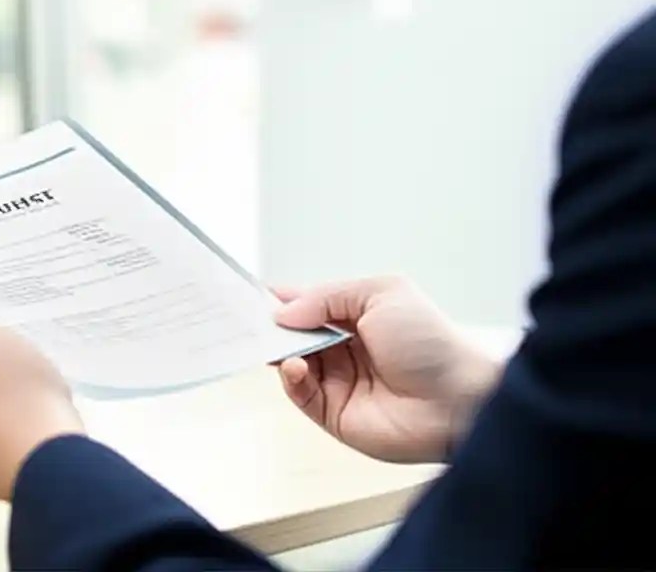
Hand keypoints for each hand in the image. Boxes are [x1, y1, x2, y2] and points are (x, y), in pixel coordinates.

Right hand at [274, 276, 501, 463]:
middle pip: (294, 336)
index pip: (309, 306)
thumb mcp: (380, 294)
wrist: (457, 398)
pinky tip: (296, 366)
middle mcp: (345, 349)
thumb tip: (284, 312)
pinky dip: (291, 379)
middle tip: (250, 320)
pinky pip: (301, 394)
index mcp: (357, 316)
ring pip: (292, 363)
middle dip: (273, 327)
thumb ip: (327, 297)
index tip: (253, 296)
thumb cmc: (430, 342)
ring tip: (278, 343)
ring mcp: (339, 381)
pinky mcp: (334, 414)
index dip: (282, 301)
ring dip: (280, 352)